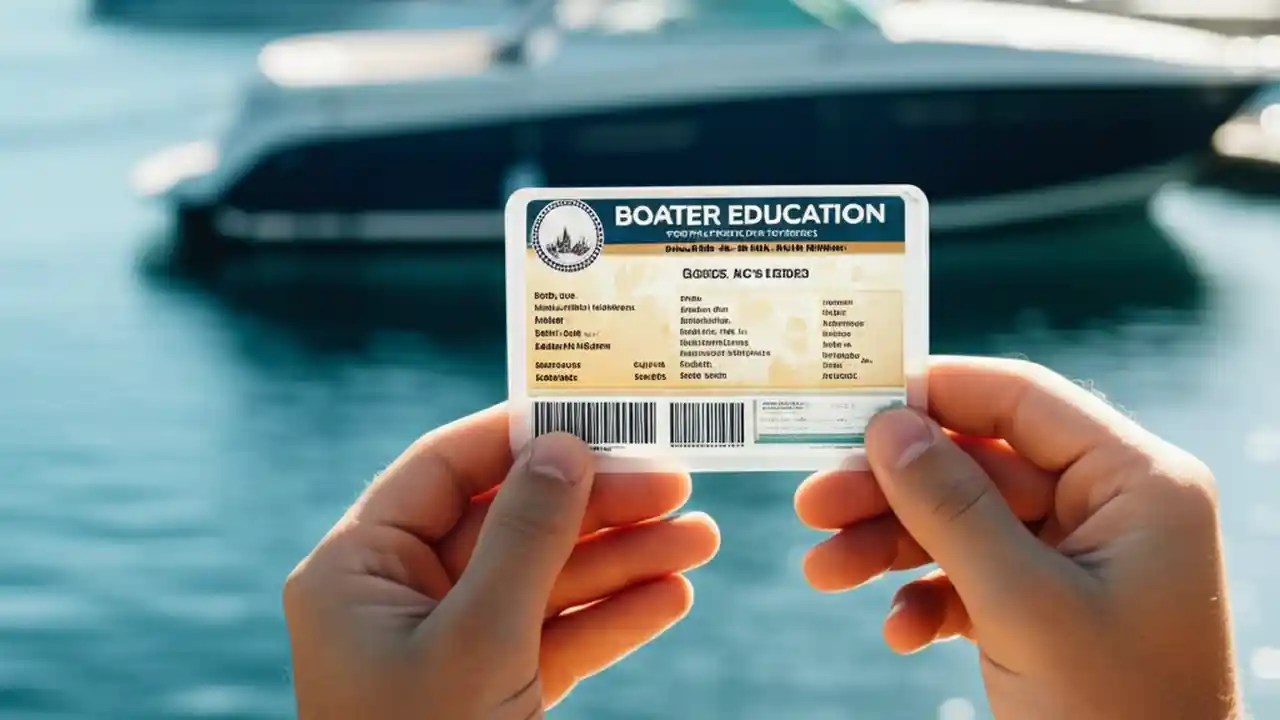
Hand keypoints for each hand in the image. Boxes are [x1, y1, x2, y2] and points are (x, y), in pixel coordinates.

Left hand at [284, 405, 719, 718]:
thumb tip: (565, 447)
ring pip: (545, 580)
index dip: (520, 437)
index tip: (596, 414)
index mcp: (359, 570)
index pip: (443, 470)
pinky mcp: (493, 689)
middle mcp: (401, 597)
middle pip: (509, 522)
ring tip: (703, 538)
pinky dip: (614, 620)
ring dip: (623, 560)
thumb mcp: (475, 640)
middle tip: (677, 482)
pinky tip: (673, 595)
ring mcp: (450, 645)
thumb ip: (524, 539)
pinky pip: (557, 638)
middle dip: (596, 505)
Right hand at [796, 357, 1238, 718]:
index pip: (1023, 401)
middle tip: (811, 504)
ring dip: (890, 548)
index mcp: (1137, 483)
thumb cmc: (1115, 714)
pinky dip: (926, 601)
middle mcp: (1110, 510)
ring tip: (821, 571)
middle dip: (891, 491)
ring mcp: (1078, 562)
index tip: (852, 403)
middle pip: (978, 466)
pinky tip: (898, 633)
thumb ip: (951, 508)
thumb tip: (887, 425)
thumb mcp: (1024, 605)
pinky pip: (973, 581)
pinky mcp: (1050, 611)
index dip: (935, 394)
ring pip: (964, 524)